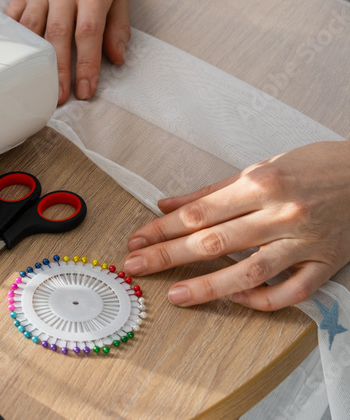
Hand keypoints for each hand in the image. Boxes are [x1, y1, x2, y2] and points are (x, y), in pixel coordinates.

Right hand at [6, 0, 129, 104]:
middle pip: (57, 34)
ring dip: (33, 60)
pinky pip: (12, 17)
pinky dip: (12, 40)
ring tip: (35, 85)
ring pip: (31, 28)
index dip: (86, 64)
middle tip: (58, 98)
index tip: (85, 90)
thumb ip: (119, 26)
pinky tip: (13, 60)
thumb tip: (117, 58)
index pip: (88, 32)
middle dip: (57, 70)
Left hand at [123, 141, 349, 309]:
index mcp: (261, 184)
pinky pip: (292, 291)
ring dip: (208, 286)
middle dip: (169, 256)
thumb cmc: (316, 166)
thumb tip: (167, 205)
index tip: (137, 240)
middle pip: (215, 241)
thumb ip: (212, 191)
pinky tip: (236, 298)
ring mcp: (306, 242)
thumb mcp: (260, 167)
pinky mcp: (327, 263)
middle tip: (136, 266)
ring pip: (249, 272)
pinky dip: (262, 298)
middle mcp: (281, 213)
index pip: (199, 213)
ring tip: (177, 295)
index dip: (163, 229)